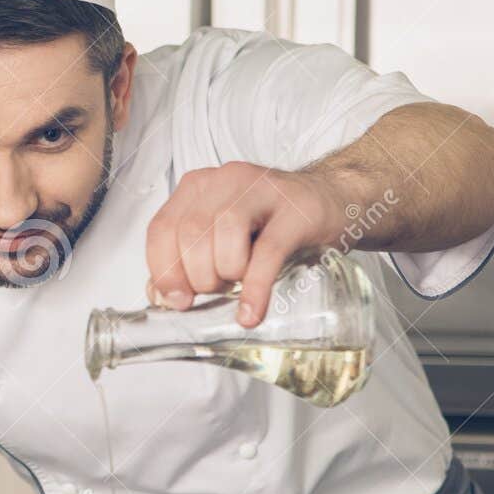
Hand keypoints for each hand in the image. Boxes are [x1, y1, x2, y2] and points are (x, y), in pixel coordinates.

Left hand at [145, 162, 348, 327]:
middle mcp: (225, 181)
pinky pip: (267, 254)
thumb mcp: (221, 238)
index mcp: (198, 187)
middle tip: (217, 288)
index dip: (164, 271)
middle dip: (198, 276)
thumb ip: (187, 262)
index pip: (161, 230)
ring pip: (225, 237)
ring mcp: (262, 192)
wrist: (332, 200)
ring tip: (238, 283)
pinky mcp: (296, 212)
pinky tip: (251, 312)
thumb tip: (161, 297)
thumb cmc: (270, 224)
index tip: (178, 299)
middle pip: (190, 235)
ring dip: (226, 273)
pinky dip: (254, 288)